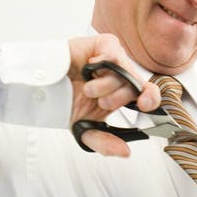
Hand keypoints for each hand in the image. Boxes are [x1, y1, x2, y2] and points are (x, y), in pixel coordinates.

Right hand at [67, 33, 160, 155]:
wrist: (45, 87)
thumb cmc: (66, 103)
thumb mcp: (86, 130)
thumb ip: (105, 143)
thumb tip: (125, 152)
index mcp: (123, 95)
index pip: (150, 95)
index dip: (151, 99)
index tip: (143, 104)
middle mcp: (122, 77)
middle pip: (137, 86)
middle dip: (118, 99)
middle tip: (101, 102)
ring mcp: (115, 60)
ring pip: (124, 72)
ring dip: (104, 85)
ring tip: (89, 88)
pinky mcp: (105, 44)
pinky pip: (114, 54)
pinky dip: (99, 66)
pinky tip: (88, 70)